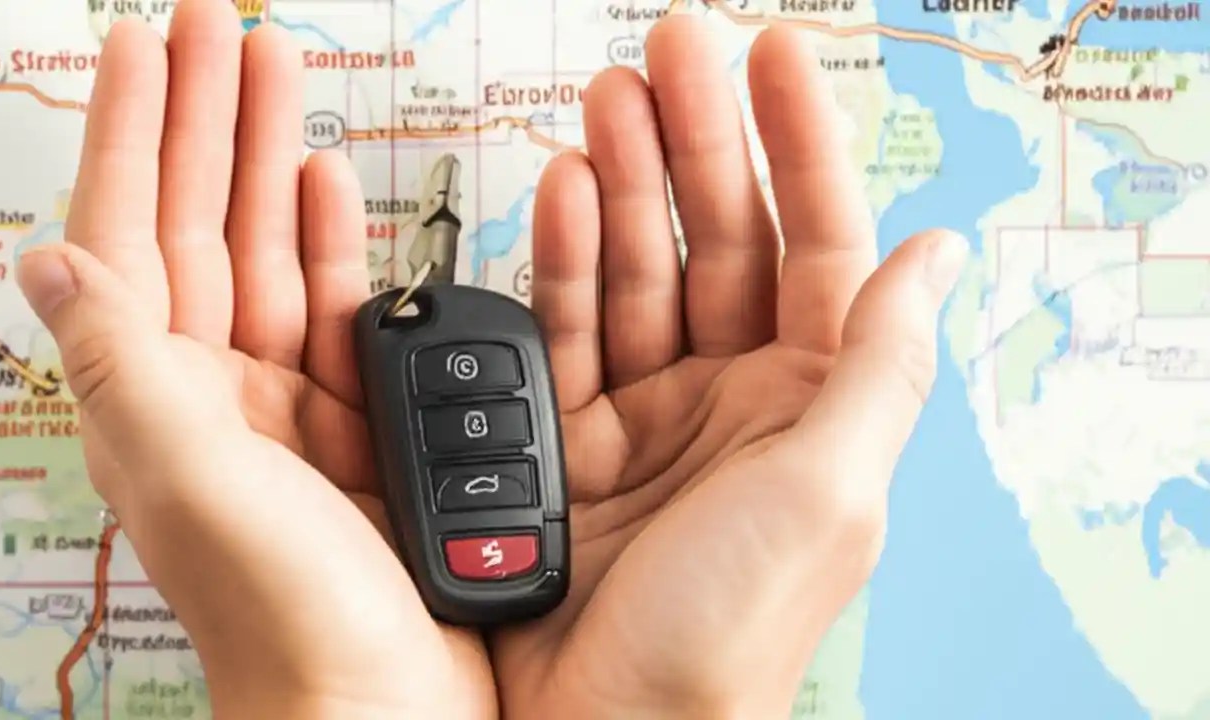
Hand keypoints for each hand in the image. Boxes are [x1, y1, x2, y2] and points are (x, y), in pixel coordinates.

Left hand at [15, 2, 493, 716]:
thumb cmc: (288, 619)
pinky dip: (327, 242)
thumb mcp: (194, 484)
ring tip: (278, 74)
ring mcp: (281, 407)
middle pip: (196, 224)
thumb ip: (124, 365)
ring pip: (264, 254)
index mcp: (153, 401)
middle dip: (206, 118)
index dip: (133, 131)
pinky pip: (330, 311)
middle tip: (222, 27)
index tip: (147, 43)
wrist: (382, 708)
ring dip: (267, 159)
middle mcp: (207, 395)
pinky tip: (324, 188)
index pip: (127, 234)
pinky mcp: (350, 424)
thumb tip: (51, 256)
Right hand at [489, 16, 965, 718]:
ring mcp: (649, 415)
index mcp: (814, 406)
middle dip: (699, 136)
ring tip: (607, 99)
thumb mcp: (832, 493)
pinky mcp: (571, 440)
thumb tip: (937, 253)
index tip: (772, 54)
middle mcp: (735, 401)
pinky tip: (565, 194)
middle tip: (669, 46)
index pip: (818, 244)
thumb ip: (882, 365)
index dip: (800, 142)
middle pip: (721, 238)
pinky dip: (562, 258)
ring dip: (627, 180)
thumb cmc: (729, 637)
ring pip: (639, 268)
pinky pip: (568, 328)